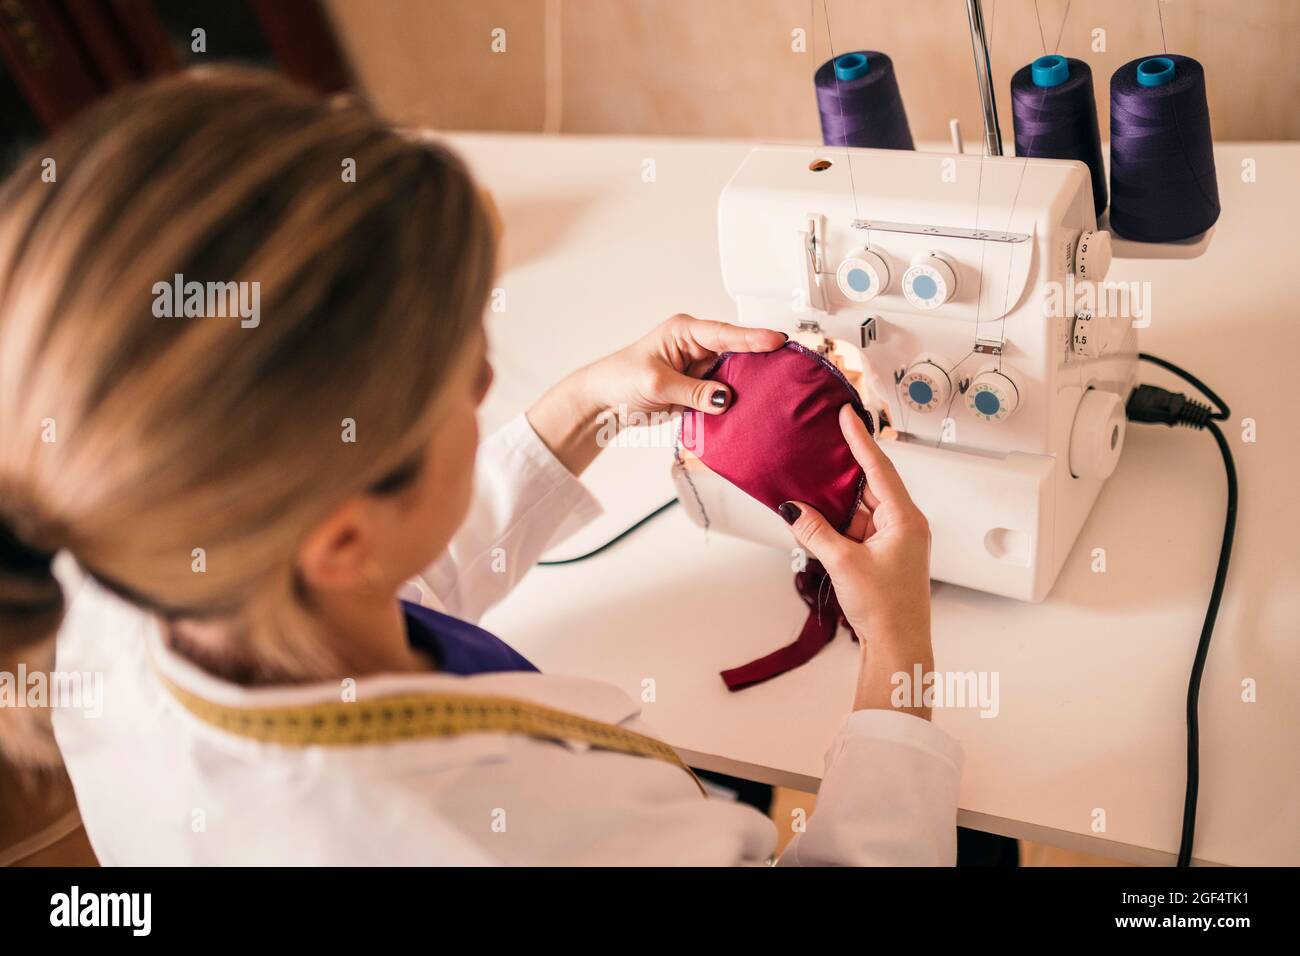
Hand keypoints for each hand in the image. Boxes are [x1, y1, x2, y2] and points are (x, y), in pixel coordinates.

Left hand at [580, 313, 786, 420]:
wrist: (604, 401)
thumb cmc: (621, 379)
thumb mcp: (657, 384)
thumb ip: (692, 392)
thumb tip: (725, 398)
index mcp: (684, 331)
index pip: (724, 333)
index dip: (752, 337)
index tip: (776, 340)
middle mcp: (697, 345)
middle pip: (737, 350)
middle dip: (760, 357)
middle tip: (788, 363)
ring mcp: (701, 367)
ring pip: (735, 372)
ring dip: (750, 381)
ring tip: (777, 385)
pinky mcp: (701, 388)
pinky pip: (725, 392)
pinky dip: (737, 400)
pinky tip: (753, 404)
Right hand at [781, 405, 931, 648]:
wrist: (898, 645)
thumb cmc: (886, 608)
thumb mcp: (843, 563)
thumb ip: (815, 531)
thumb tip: (794, 508)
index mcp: (905, 519)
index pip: (880, 468)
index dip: (861, 439)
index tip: (848, 415)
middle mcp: (905, 524)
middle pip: (871, 484)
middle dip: (844, 470)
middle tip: (823, 445)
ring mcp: (896, 539)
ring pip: (862, 507)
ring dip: (838, 502)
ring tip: (811, 488)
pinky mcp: (886, 553)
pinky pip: (859, 526)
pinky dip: (839, 523)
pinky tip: (818, 521)